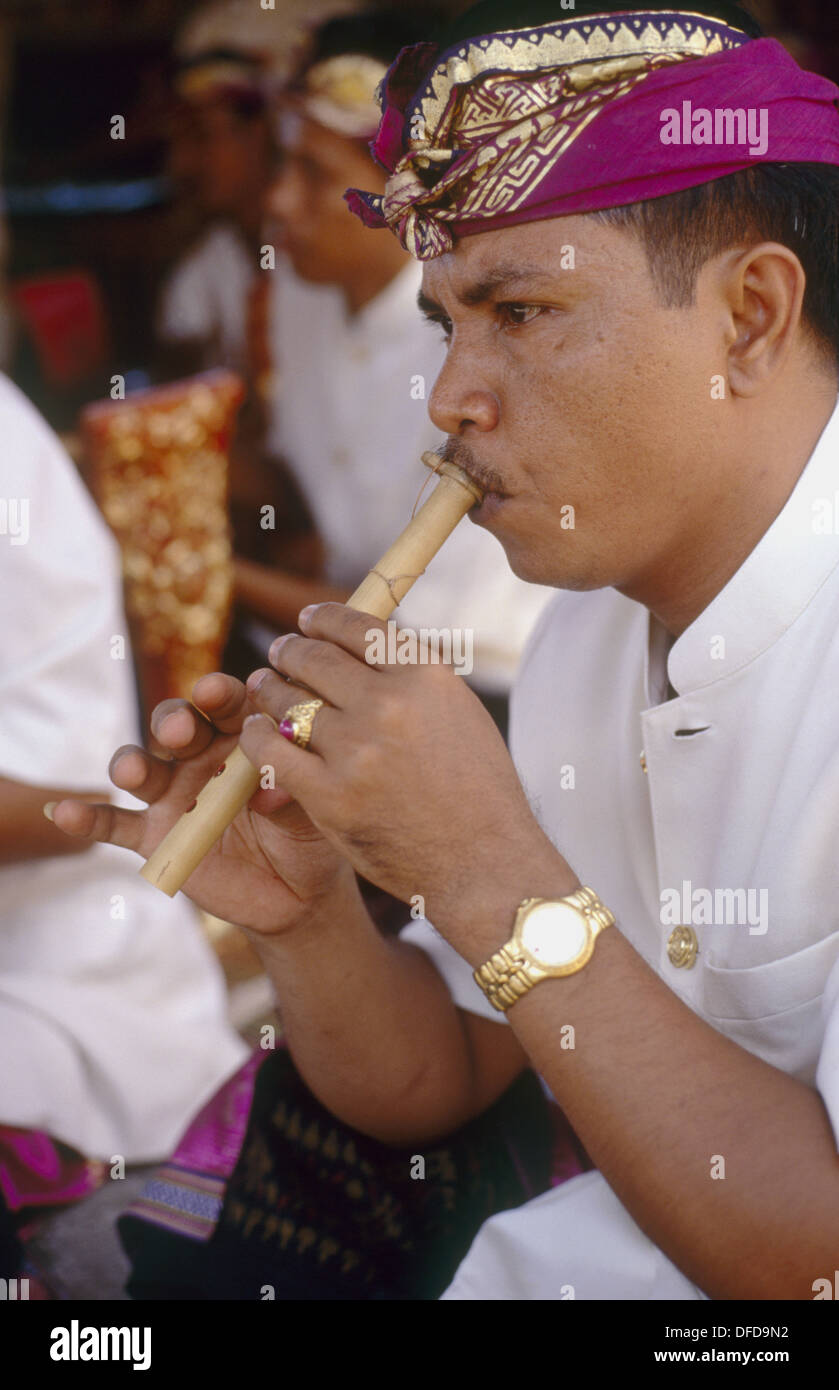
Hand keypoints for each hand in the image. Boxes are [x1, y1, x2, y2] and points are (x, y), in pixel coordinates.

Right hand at [50, 672, 354, 935]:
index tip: (216, 692)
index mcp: (245, 736)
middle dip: (175, 722)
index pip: (228, 705)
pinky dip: (87, 818)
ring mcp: (173, 794)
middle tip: (181, 730)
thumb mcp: (311, 812)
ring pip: (142, 767)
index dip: (219, 695)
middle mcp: (202, 755)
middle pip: (178, 725)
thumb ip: (291, 794)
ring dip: (131, 764)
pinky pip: (114, 824)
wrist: (298, 894)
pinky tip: (64, 814)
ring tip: (131, 772)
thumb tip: (272, 790)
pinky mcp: (154, 835)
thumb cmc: (310, 835)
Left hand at [240, 604, 572, 936]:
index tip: (308, 620)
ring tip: (263, 689)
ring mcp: (356, 750)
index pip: (359, 627)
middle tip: (278, 653)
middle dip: (289, 651)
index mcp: (425, 676)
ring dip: (269, 690)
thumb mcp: (460, 714)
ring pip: (288, 702)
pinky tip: (256, 733)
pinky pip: (272, 752)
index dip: (323, 619)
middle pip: (316, 659)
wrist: (483, 864)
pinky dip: (258, 737)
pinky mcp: (329, 795)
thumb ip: (415, 679)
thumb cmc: (479, 793)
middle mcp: (388, 704)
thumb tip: (368, 646)